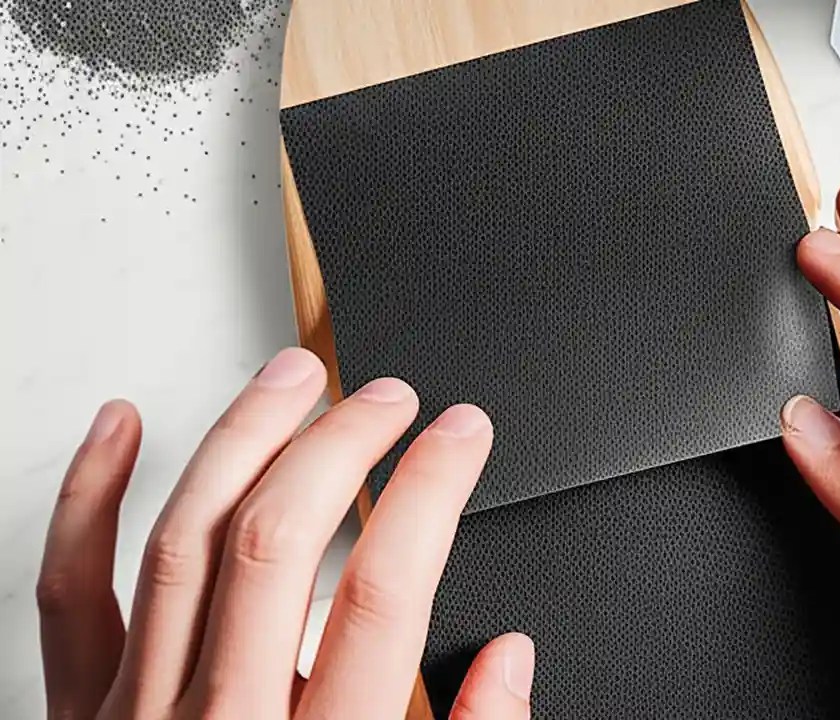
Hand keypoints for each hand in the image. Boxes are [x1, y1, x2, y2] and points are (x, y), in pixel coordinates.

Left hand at [38, 348, 533, 718]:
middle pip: (280, 540)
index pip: (385, 589)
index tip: (462, 434)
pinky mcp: (81, 715)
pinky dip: (87, 498)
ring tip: (291, 376)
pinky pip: (72, 590)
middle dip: (342, 443)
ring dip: (241, 438)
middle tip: (388, 397)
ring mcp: (139, 715)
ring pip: (184, 540)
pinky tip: (122, 427)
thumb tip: (509, 658)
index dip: (431, 490)